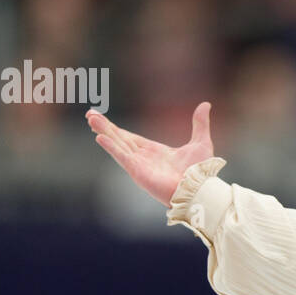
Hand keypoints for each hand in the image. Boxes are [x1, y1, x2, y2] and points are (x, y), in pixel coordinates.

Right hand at [87, 101, 214, 207]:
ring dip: (104, 132)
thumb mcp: (201, 142)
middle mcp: (143, 158)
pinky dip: (111, 147)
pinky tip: (100, 137)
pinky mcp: (138, 172)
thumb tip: (206, 105)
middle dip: (104, 127)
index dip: (115, 128)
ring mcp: (139, 165)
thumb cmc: (201, 172)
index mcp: (153, 152)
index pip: (129, 138)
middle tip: (89, 114)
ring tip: (91, 119)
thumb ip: (200, 124)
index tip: (101, 118)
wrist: (201, 189)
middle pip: (119, 139)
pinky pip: (122, 157)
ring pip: (118, 144)